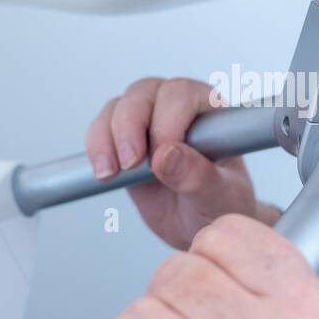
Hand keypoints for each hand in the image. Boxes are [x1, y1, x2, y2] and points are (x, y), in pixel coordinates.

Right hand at [85, 78, 260, 248]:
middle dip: (131, 125)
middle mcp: (178, 108)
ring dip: (108, 137)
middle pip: (144, 93)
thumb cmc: (222, 204)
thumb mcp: (218, 197)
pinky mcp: (125, 139)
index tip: (160, 157)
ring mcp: (149, 121)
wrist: (202, 225)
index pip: (183, 95)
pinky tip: (104, 173)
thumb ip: (197, 176)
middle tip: (131, 163)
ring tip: (112, 172)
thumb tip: (166, 155)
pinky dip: (97, 148)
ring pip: (119, 107)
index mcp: (211, 112)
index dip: (167, 120)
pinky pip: (102, 128)